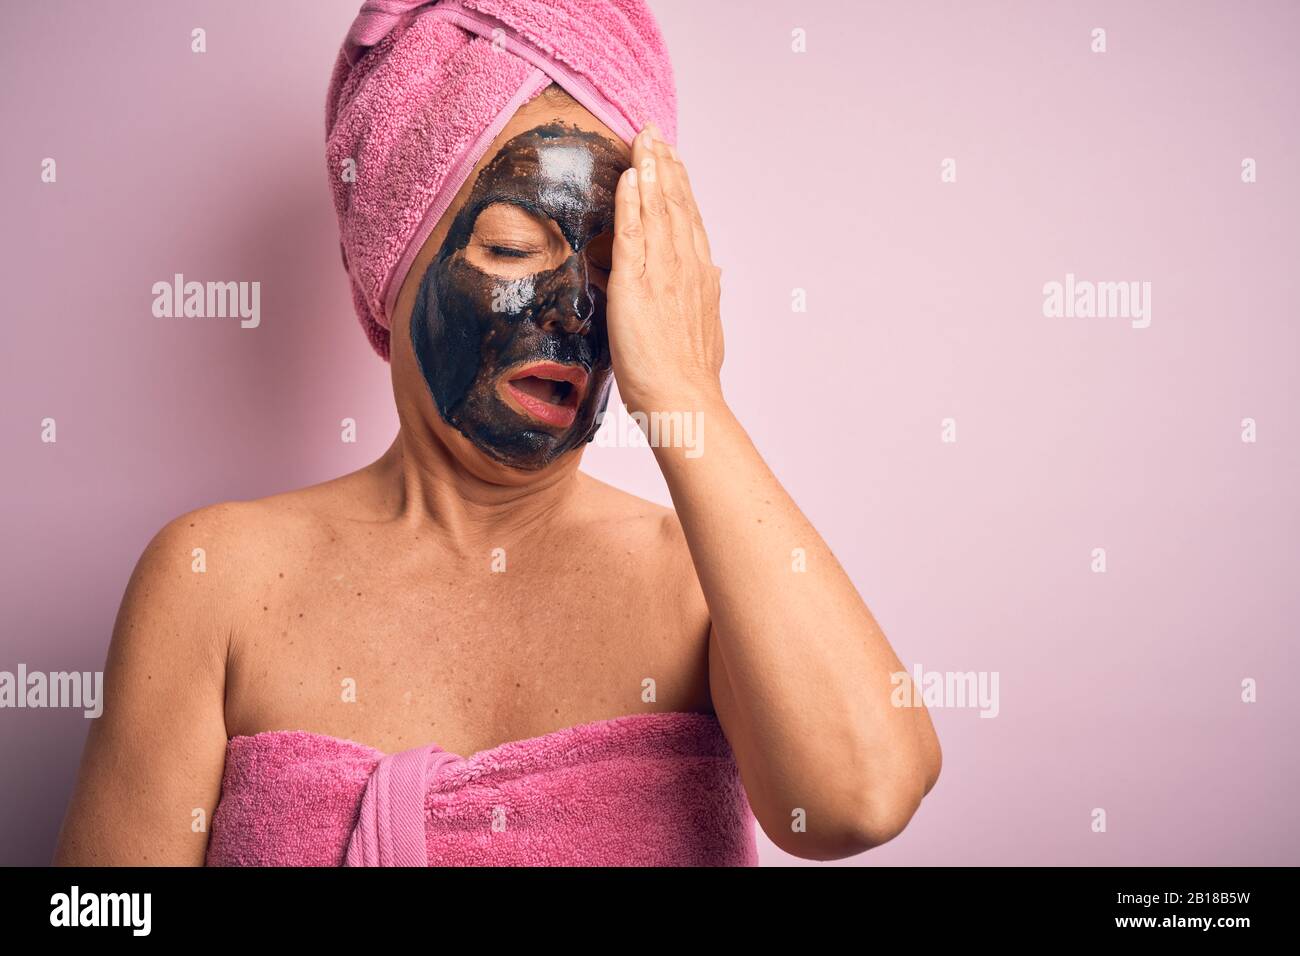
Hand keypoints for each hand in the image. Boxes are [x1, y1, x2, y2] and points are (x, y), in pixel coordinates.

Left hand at [606, 123, 724, 412]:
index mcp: (702, 277)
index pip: (689, 220)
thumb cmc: (690, 377)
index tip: (672, 157)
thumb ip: (708, 298)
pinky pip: (633, 233)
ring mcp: (663, 273)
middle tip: (654, 132)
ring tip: (643, 140)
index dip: (680, 185)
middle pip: (676, 204)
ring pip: (658, 210)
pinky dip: (632, 202)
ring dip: (651, 171)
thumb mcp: (708, 329)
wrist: (682, 400)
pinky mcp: (636, 284)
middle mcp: (686, 267)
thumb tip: (717, 277)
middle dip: (665, 165)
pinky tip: (630, 176)